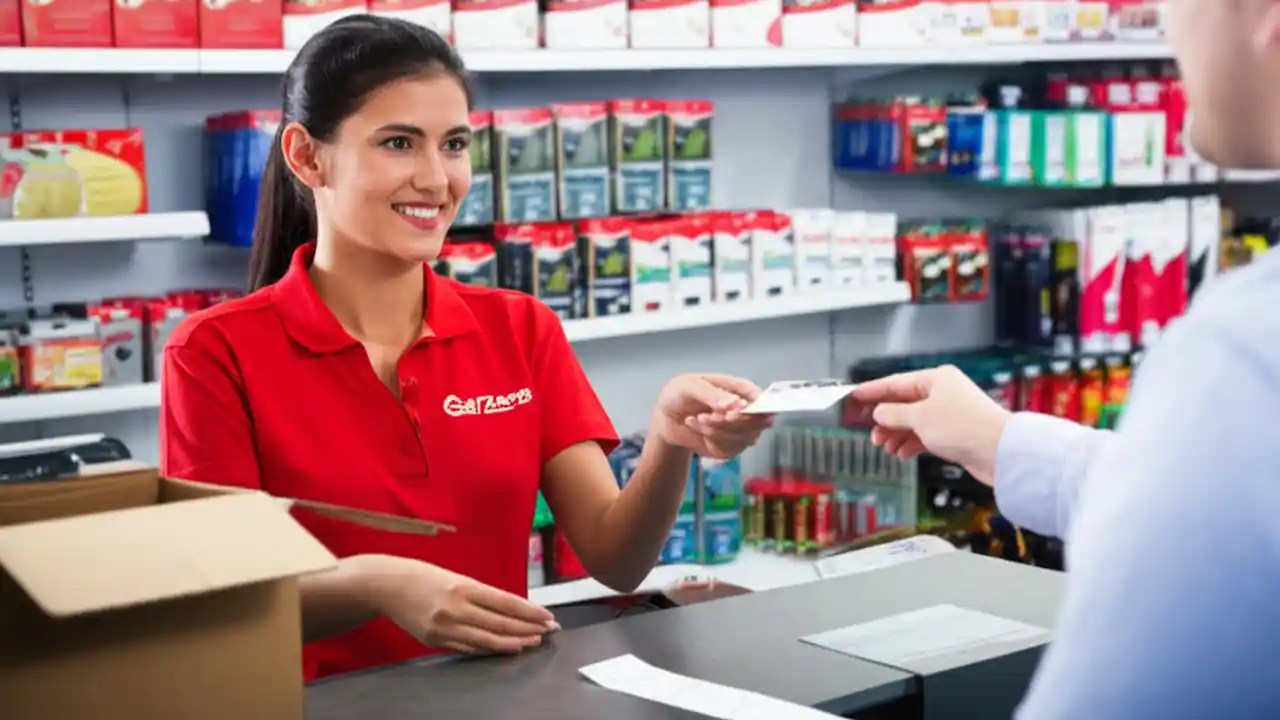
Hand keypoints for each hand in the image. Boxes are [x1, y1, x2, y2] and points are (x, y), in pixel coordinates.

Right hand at [362, 555, 558, 654]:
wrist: (387, 586)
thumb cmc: (425, 577)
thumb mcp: (456, 578)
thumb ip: (481, 594)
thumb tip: (513, 608)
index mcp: (464, 587)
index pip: (506, 602)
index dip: (530, 612)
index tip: (547, 617)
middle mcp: (456, 608)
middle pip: (500, 623)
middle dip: (528, 629)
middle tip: (548, 632)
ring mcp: (445, 627)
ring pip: (487, 640)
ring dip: (513, 643)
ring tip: (532, 642)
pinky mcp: (435, 641)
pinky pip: (469, 649)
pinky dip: (489, 649)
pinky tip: (505, 649)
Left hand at [651, 373, 772, 458]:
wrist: (667, 417)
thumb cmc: (680, 394)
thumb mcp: (689, 387)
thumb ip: (712, 394)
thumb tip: (735, 404)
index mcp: (740, 388)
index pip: (761, 400)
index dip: (753, 410)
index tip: (732, 414)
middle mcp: (746, 408)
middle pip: (757, 422)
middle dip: (729, 423)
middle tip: (708, 417)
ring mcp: (741, 429)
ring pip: (744, 438)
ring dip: (717, 431)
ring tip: (698, 418)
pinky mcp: (731, 446)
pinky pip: (731, 449)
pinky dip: (711, 440)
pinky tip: (697, 426)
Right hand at [849, 365, 1010, 485]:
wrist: (999, 452)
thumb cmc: (966, 427)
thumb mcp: (920, 418)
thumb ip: (894, 414)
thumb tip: (879, 412)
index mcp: (936, 379)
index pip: (896, 382)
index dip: (872, 390)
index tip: (854, 395)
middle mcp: (943, 393)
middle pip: (903, 403)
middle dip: (885, 419)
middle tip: (871, 431)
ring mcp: (948, 414)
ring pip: (912, 422)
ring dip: (897, 434)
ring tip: (885, 446)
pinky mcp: (954, 434)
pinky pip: (924, 436)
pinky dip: (911, 444)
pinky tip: (902, 453)